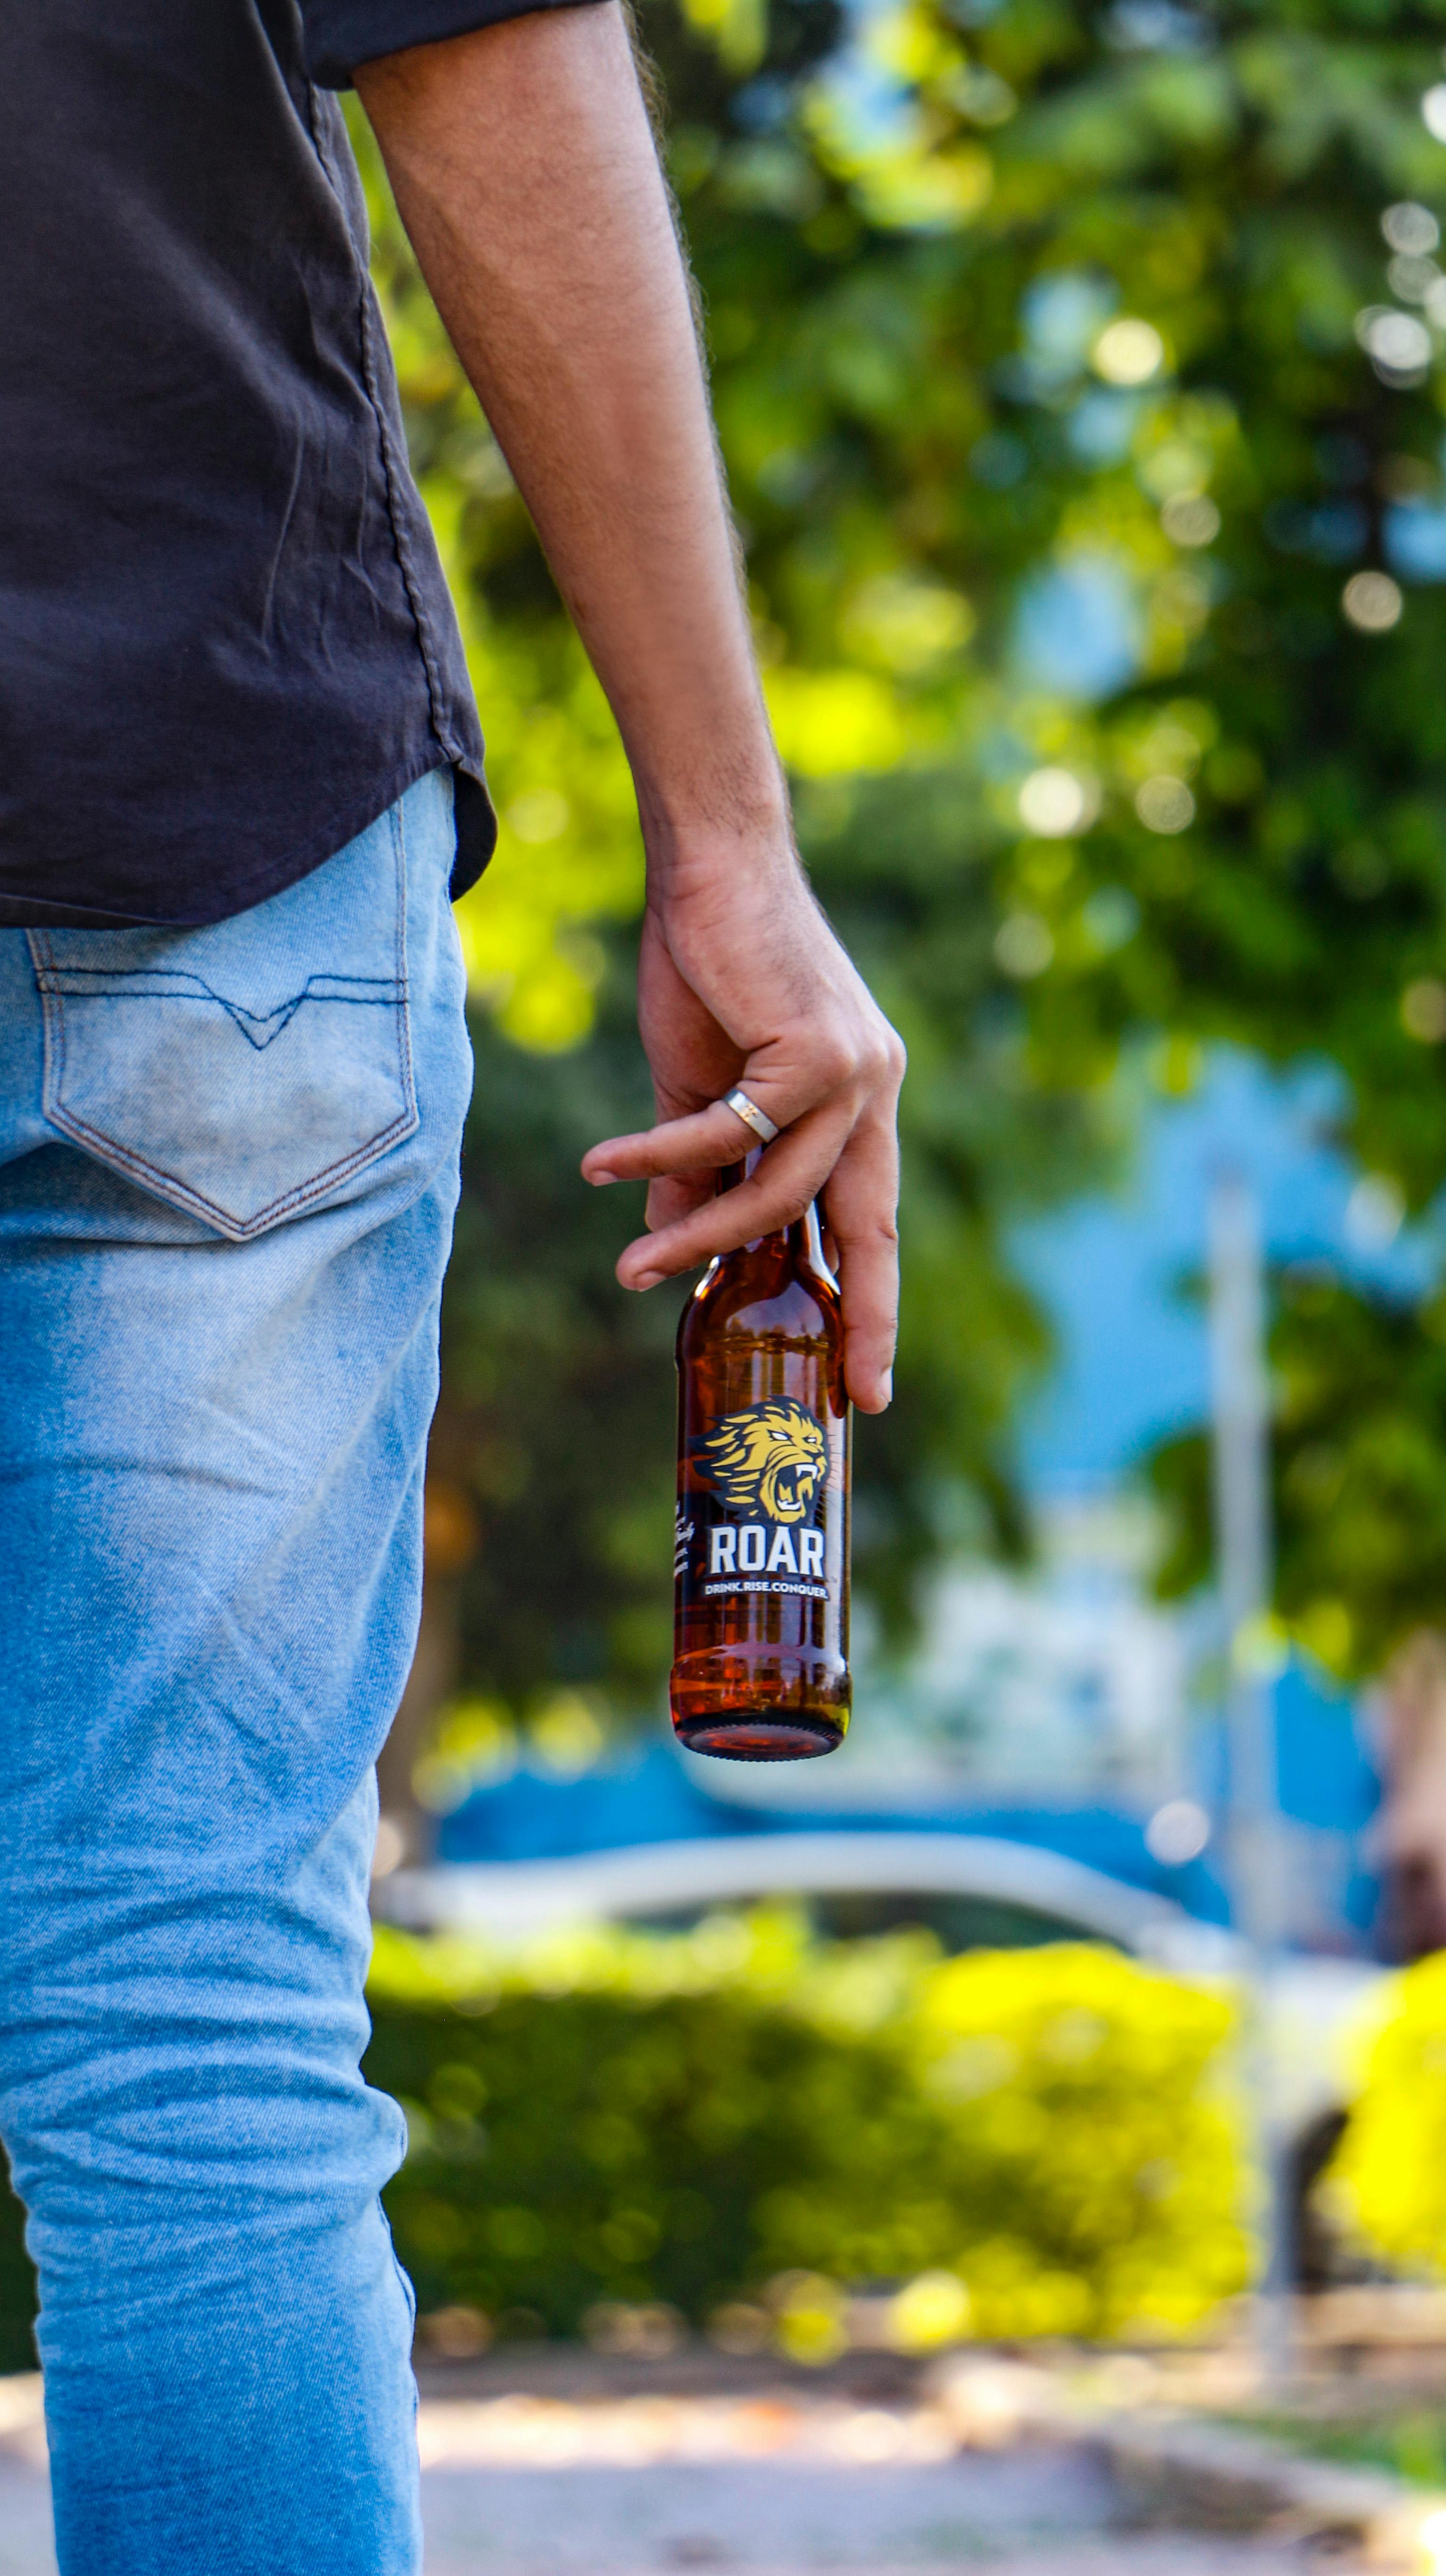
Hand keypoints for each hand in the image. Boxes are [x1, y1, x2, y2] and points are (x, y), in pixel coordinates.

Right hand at [581, 839, 903, 1412]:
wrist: (711, 864)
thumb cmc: (708, 966)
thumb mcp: (700, 1085)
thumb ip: (698, 1166)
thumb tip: (674, 1240)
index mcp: (863, 1101)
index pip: (874, 1221)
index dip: (871, 1301)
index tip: (869, 1379)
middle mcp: (876, 1090)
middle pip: (869, 1228)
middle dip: (859, 1315)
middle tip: (844, 1391)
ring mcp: (856, 1071)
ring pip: (777, 1192)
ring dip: (698, 1239)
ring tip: (632, 1267)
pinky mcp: (814, 1050)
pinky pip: (727, 1135)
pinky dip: (660, 1158)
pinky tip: (602, 1170)